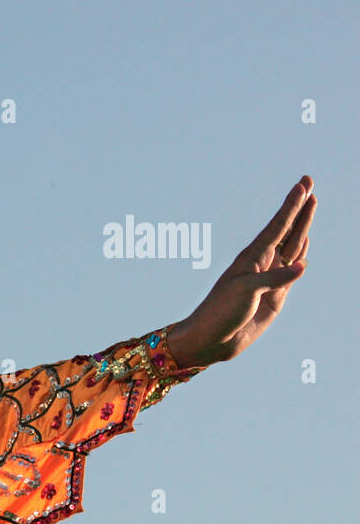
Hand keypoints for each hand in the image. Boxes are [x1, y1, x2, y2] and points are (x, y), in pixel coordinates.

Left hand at [168, 176, 315, 368]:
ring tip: (311, 203)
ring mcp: (269, 278)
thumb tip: (303, 266)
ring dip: (303, 224)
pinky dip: (300, 254)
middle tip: (310, 183)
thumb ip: (275, 279)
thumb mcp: (246, 292)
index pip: (278, 225)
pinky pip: (291, 269)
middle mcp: (262, 263)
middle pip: (288, 229)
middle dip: (300, 207)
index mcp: (252, 257)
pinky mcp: (275, 296)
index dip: (292, 205)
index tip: (303, 184)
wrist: (212, 340)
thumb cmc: (220, 312)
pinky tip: (304, 241)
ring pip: (293, 245)